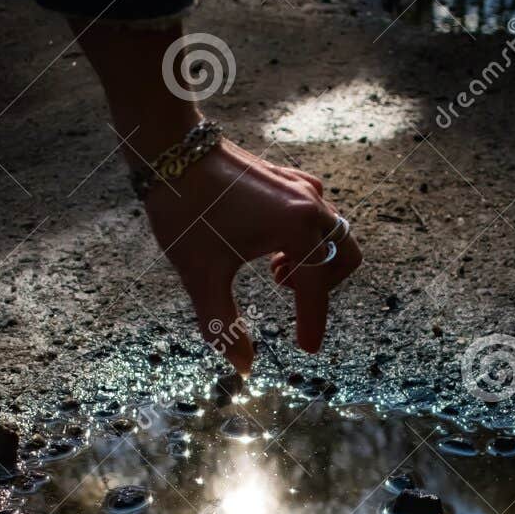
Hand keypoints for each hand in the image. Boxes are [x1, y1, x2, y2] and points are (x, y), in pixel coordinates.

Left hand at [141, 141, 361, 372]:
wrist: (170, 147)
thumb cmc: (185, 208)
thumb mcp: (201, 275)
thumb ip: (223, 325)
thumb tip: (242, 366)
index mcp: (295, 228)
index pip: (314, 289)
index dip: (312, 323)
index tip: (306, 349)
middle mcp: (308, 206)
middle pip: (345, 256)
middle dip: (324, 286)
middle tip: (287, 296)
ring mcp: (302, 188)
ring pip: (334, 234)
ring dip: (315, 261)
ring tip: (274, 272)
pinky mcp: (290, 179)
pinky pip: (319, 215)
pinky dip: (308, 238)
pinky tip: (270, 246)